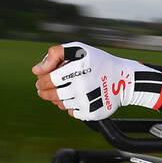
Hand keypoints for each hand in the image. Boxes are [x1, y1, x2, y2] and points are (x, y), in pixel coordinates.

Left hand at [36, 42, 156, 121]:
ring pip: (61, 104)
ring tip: (62, 92)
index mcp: (78, 68)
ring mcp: (87, 101)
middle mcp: (83, 86)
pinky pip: (72, 112)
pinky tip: (75, 98)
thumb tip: (36, 70)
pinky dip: (70, 106)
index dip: (41, 81)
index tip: (41, 80)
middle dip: (44, 92)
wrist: (124, 80)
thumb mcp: (79, 49)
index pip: (48, 79)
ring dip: (57, 99)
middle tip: (43, 89)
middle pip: (52, 94)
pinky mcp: (92, 113)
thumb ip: (55, 54)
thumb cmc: (99, 62)